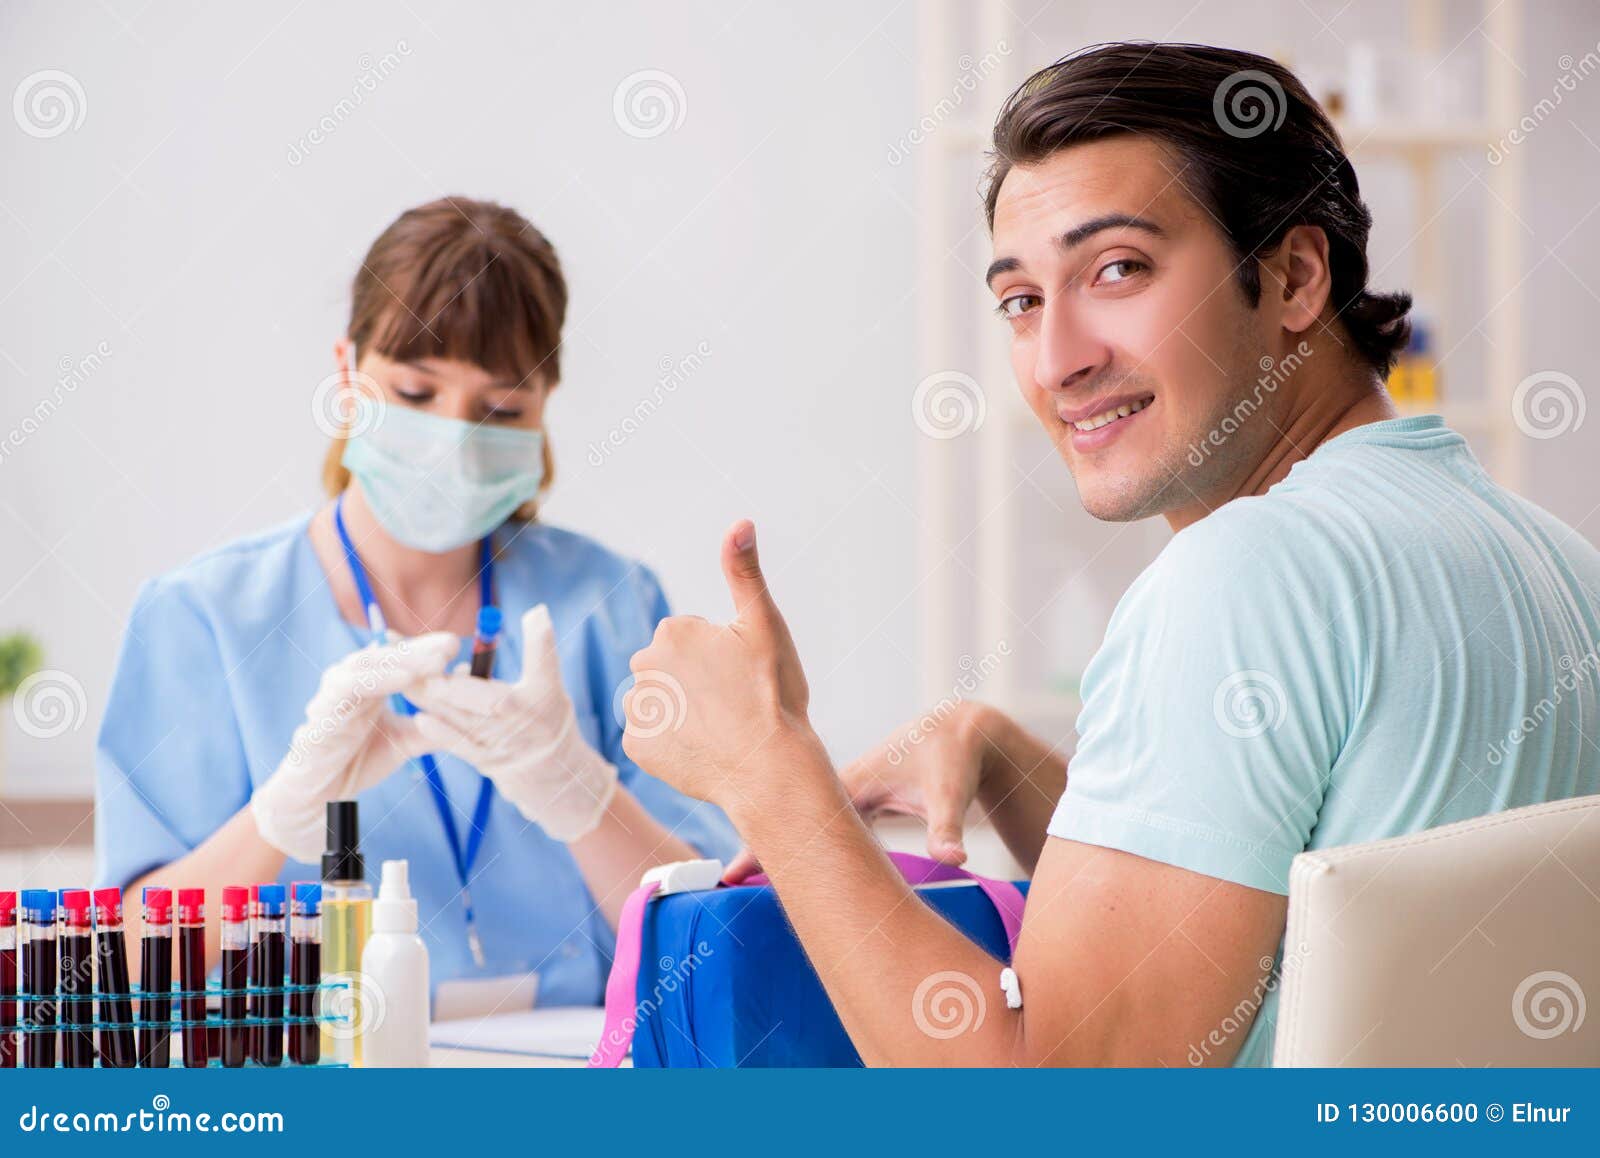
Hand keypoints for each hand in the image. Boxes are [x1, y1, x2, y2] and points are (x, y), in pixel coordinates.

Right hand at [252, 631, 459, 860]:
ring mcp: (333, 696)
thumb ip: (432, 726)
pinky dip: (375, 680)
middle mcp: (349, 683)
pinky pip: (346, 690)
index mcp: (369, 684)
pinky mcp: (321, 715)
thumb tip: (468, 708)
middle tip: (450, 646)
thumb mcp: (405, 742)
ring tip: (433, 662)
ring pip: (365, 665)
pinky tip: (403, 677)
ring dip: (400, 660)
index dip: (425, 648)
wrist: (321, 798)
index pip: (398, 656)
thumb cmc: (359, 761)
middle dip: (419, 649)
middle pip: (384, 655)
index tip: (456, 644)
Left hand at [407, 605, 618, 840]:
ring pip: (461, 715)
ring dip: (430, 695)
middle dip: (444, 675)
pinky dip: (439, 730)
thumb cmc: (546, 719)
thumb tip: (536, 610)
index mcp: (543, 693)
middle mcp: (523, 717)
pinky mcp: (484, 759)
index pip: (543, 661)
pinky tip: (418, 716)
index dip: (538, 639)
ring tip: (403, 675)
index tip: (529, 612)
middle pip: (484, 694)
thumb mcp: (550, 684)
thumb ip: (540, 649)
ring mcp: (501, 740)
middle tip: (414, 655)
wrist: (550, 773)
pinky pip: (458, 743)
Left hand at [621, 520, 823, 816]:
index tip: (742, 676)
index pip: (691, 637)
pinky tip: (701, 748)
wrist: (770, 769)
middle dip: (694, 680)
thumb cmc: (773, 694)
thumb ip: (744, 571)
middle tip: (732, 703)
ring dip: (681, 710)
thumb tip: (740, 522)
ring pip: (659, 700)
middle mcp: (643, 665)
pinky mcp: (636, 747)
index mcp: (672, 632)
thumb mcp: (765, 624)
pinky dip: (671, 742)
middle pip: (669, 667)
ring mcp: (637, 709)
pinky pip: (652, 737)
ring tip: (719, 728)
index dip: (722, 656)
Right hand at [724, 700, 993, 880]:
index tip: (732, 873)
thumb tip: (954, 859)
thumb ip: (947, 828)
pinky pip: (819, 821)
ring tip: (742, 874)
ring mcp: (845, 793)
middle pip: (789, 815)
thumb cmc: (953, 760)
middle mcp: (840, 786)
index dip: (763, 844)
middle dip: (757, 844)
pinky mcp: (856, 801)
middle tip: (724, 879)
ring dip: (776, 840)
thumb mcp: (950, 793)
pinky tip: (791, 858)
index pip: (796, 815)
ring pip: (802, 818)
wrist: (959, 731)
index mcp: (852, 784)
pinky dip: (803, 838)